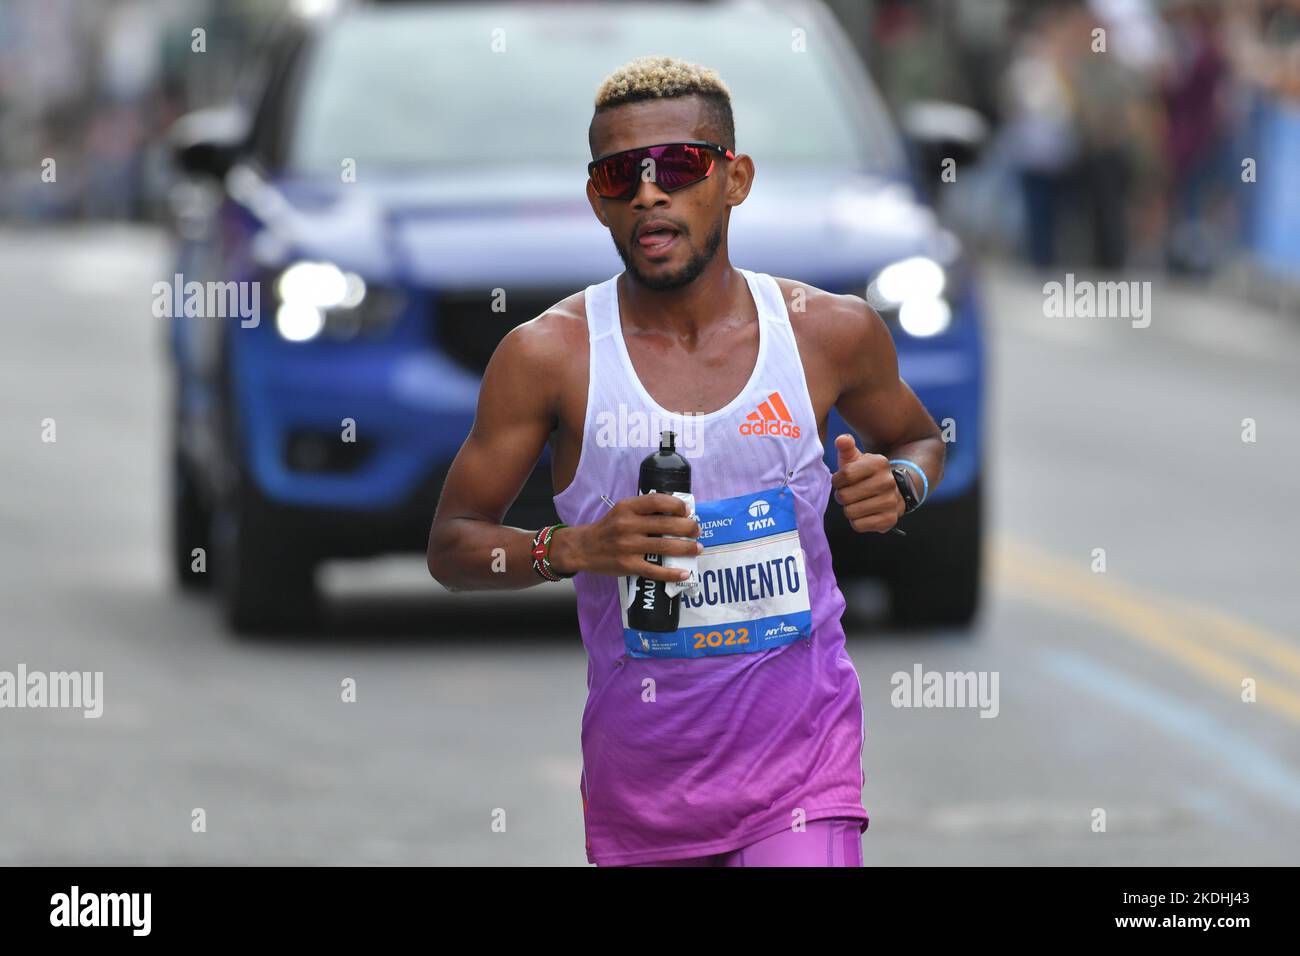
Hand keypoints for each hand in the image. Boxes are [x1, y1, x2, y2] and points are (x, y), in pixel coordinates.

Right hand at [550, 493, 700, 580]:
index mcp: (627, 508)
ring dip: (686, 548)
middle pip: (666, 524)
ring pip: (665, 546)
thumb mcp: (621, 511)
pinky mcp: (628, 565)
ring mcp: (628, 546)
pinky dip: (672, 573)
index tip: (686, 511)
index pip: (657, 501)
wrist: (582, 548)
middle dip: (688, 527)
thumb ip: (643, 510)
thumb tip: (675, 513)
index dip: (676, 505)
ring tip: (697, 548)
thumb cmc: (607, 528)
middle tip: (697, 530)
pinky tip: (684, 573)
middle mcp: (628, 525)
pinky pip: (655, 570)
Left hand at [830, 434, 904, 532]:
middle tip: (848, 494)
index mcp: (879, 463)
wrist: (892, 493)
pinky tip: (863, 513)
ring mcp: (890, 502)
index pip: (845, 475)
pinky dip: (856, 521)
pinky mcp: (889, 520)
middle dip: (841, 496)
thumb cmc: (865, 475)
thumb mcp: (856, 458)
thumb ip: (846, 447)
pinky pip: (858, 525)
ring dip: (848, 509)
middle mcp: (888, 482)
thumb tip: (841, 440)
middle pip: (845, 496)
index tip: (840, 481)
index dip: (837, 480)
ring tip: (856, 503)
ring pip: (850, 512)